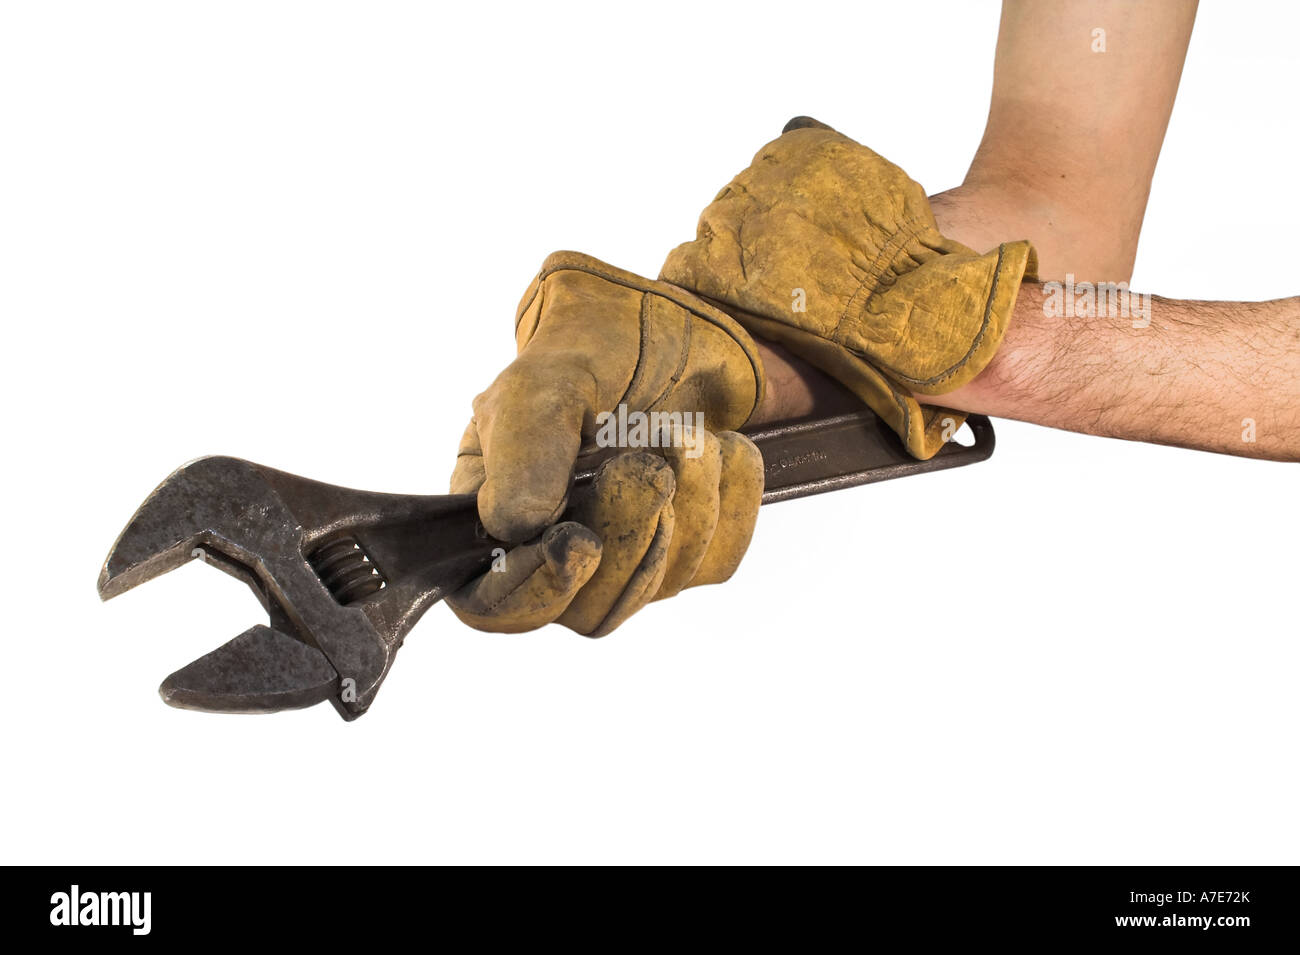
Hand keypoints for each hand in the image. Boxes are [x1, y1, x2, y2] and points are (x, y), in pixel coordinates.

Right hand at [446, 252, 766, 636]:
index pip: (487, 597)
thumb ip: (525, 445)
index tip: (580, 543)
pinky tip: (721, 448)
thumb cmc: (604, 339)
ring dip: (685, 504)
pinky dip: (728, 500)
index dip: (528, 591)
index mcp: (492, 502)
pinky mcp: (687, 550)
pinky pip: (713, 562)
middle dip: (626, 534)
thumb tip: (512, 526)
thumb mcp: (555, 373)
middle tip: (649, 464)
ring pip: (654, 587)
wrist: (697, 325)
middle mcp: (551, 542)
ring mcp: (622, 552)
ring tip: (686, 431)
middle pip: (581, 609)